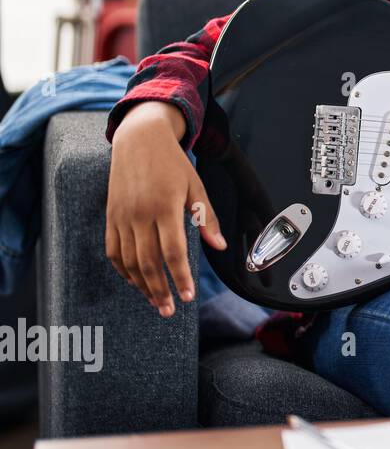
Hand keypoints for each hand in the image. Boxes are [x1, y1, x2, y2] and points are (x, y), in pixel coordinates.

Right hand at [105, 101, 225, 316]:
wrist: (139, 139)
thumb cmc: (173, 163)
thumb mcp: (196, 186)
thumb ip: (206, 217)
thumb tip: (220, 246)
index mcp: (165, 206)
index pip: (173, 251)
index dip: (180, 277)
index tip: (189, 296)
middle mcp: (140, 214)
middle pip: (148, 262)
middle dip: (160, 290)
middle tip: (171, 310)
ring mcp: (122, 216)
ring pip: (128, 261)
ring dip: (141, 285)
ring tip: (156, 302)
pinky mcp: (110, 216)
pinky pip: (113, 250)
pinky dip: (123, 270)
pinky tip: (135, 282)